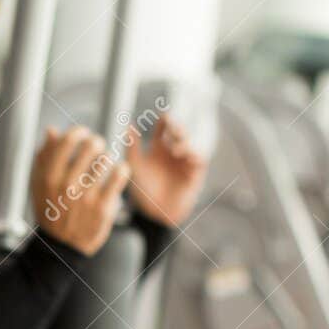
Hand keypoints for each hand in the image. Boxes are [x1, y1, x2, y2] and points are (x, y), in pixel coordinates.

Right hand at [32, 126, 130, 255]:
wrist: (62, 245)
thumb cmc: (51, 211)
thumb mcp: (39, 185)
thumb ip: (44, 157)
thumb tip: (51, 131)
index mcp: (49, 177)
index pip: (68, 142)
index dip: (78, 132)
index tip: (83, 133)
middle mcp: (66, 185)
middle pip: (90, 147)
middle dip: (96, 142)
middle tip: (98, 146)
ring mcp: (85, 197)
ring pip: (106, 160)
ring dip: (107, 157)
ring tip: (105, 162)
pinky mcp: (102, 207)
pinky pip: (119, 176)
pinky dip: (121, 169)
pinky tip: (118, 171)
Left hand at [125, 113, 206, 227]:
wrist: (155, 212)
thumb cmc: (144, 190)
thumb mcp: (135, 166)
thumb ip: (132, 147)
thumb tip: (129, 125)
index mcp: (159, 148)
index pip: (163, 129)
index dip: (164, 121)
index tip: (162, 116)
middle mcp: (173, 152)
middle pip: (179, 133)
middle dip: (177, 127)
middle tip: (172, 125)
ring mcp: (185, 162)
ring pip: (190, 145)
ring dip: (185, 144)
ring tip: (175, 149)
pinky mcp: (194, 173)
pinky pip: (199, 160)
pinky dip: (195, 156)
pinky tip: (187, 157)